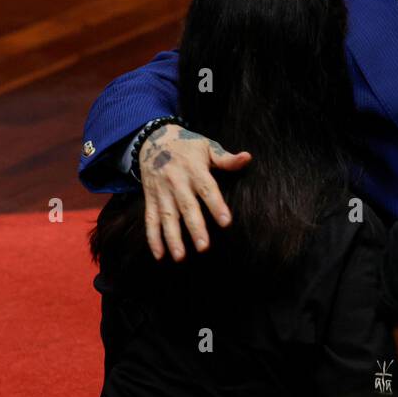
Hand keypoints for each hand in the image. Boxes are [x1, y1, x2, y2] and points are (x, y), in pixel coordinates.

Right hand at [139, 123, 251, 260]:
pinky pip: (150, 220)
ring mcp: (161, 192)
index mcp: (194, 170)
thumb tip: (247, 158)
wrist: (154, 140)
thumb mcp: (207, 147)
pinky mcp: (150, 198)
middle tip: (204, 247)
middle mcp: (177, 182)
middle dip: (195, 228)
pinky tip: (159, 255)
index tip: (226, 222)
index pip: (207, 189)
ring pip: (167, 217)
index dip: (216, 205)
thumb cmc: (187, 147)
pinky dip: (153, 238)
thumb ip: (226, 158)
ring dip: (172, 238)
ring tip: (180, 256)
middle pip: (187, 207)